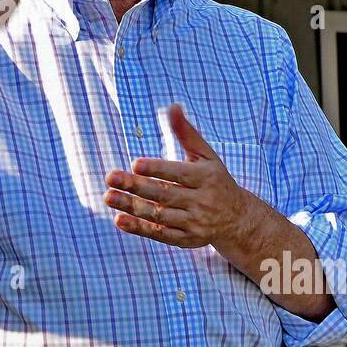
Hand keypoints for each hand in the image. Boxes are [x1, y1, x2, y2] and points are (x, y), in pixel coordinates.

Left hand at [103, 104, 261, 253]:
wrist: (237, 218)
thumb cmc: (215, 180)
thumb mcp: (206, 155)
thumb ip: (187, 132)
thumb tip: (172, 106)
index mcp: (206, 177)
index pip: (178, 174)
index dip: (156, 169)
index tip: (135, 164)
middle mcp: (201, 201)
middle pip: (164, 194)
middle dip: (136, 186)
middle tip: (110, 178)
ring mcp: (194, 222)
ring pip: (159, 215)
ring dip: (132, 208)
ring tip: (109, 197)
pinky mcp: (186, 240)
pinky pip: (160, 234)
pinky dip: (140, 229)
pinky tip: (120, 220)